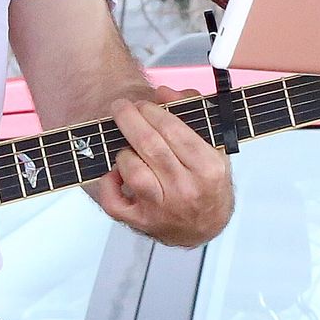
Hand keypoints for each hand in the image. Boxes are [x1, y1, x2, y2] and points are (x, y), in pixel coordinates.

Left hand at [89, 91, 233, 249]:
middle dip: (130, 120)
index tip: (142, 104)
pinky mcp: (142, 223)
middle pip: (150, 146)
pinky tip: (115, 172)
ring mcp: (163, 209)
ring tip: (128, 146)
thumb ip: (190, 111)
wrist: (205, 226)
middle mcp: (186, 189)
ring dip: (124, 152)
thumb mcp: (212, 145)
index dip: (152, 111)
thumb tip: (163, 92)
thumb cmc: (207, 183)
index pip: (174, 131)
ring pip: (132, 171)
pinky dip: (108, 184)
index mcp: (208, 169)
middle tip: (121, 107)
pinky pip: (114, 202)